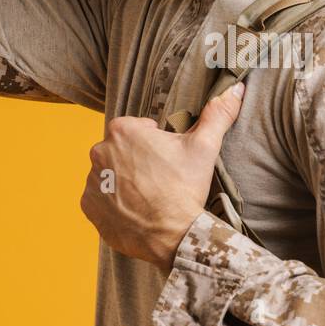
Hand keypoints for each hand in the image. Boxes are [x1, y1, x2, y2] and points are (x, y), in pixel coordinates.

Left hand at [80, 84, 246, 274]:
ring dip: (124, 182)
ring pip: (109, 174)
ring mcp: (91, 181)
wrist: (173, 235)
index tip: (167, 161)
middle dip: (137, 162)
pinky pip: (99, 199)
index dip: (155, 144)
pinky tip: (135, 210)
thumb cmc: (185, 188)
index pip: (137, 129)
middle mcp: (99, 152)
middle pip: (121, 151)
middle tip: (160, 179)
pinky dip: (113, 203)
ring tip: (148, 197)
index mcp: (122, 131)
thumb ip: (217, 114)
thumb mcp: (204, 147)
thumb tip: (236, 89)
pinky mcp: (88, 207)